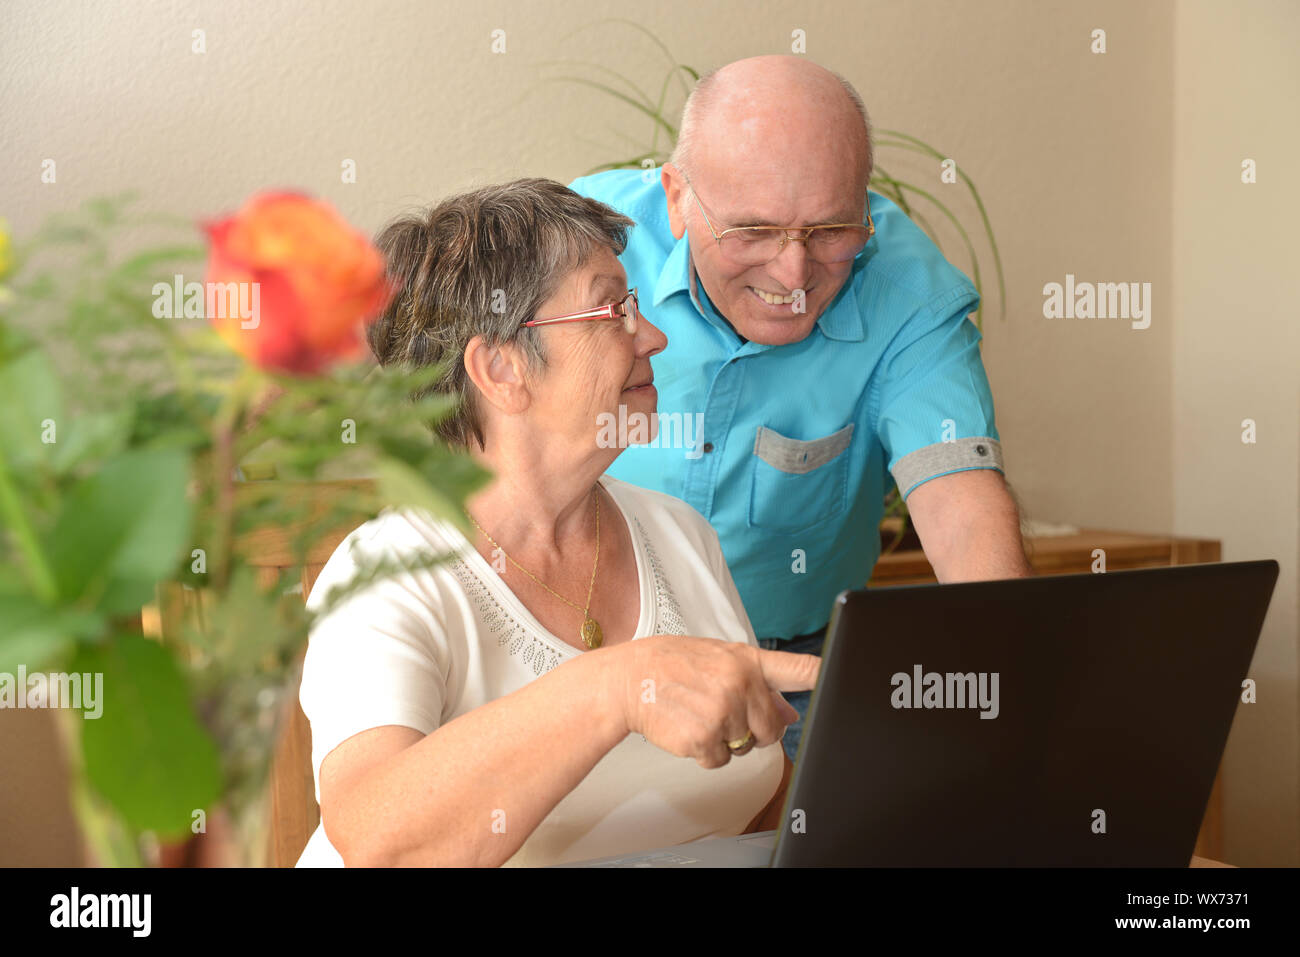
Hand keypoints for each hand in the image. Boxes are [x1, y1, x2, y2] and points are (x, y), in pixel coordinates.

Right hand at [607, 635, 820, 768]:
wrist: (628, 679)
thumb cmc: (671, 664)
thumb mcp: (717, 660)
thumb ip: (759, 684)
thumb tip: (791, 715)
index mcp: (746, 660)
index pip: (797, 668)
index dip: (825, 675)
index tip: (848, 679)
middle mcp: (739, 684)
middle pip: (772, 729)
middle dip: (752, 729)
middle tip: (721, 711)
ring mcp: (722, 712)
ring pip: (746, 747)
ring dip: (726, 741)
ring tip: (699, 714)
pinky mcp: (704, 739)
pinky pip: (721, 760)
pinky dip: (706, 753)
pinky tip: (688, 727)